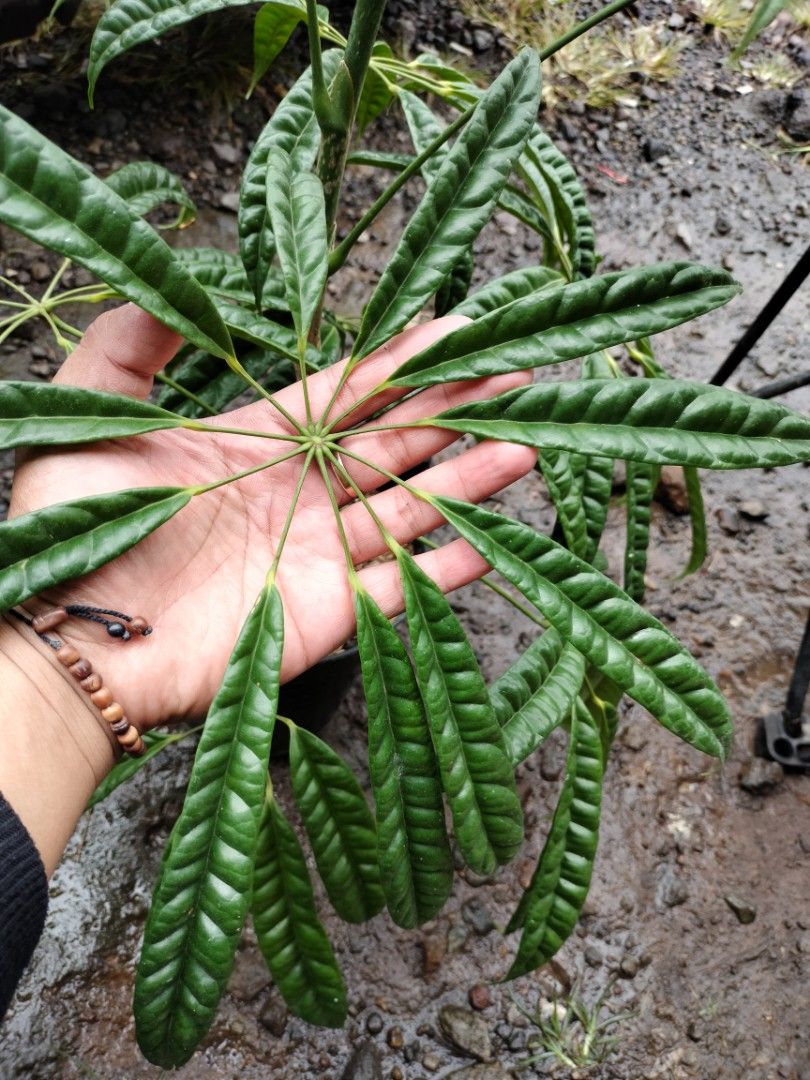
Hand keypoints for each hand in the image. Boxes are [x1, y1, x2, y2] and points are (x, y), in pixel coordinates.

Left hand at [10, 304, 534, 733]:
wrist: (77, 642)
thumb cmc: (75, 534)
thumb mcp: (89, 423)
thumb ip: (126, 349)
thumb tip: (161, 288)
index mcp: (254, 446)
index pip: (344, 394)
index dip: (399, 362)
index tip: (454, 329)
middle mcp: (297, 495)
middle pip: (391, 442)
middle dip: (451, 406)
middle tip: (513, 370)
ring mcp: (318, 555)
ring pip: (410, 506)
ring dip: (467, 477)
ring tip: (524, 441)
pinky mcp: (331, 613)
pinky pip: (403, 586)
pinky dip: (447, 566)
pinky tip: (491, 539)